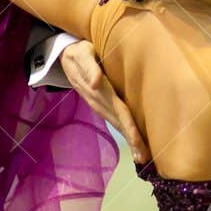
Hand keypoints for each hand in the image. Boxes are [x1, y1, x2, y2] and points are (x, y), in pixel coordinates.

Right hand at [59, 40, 148, 164]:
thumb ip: (89, 66)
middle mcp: (100, 102)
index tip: (137, 141)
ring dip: (129, 140)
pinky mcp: (101, 105)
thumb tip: (94, 82)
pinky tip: (135, 143)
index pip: (118, 110)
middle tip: (144, 158)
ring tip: (141, 157)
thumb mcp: (82, 54)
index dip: (128, 126)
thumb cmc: (80, 52)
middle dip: (132, 140)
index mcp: (100, 91)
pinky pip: (115, 120)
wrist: (66, 55)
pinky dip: (125, 132)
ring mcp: (99, 105)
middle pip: (119, 123)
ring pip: (117, 124)